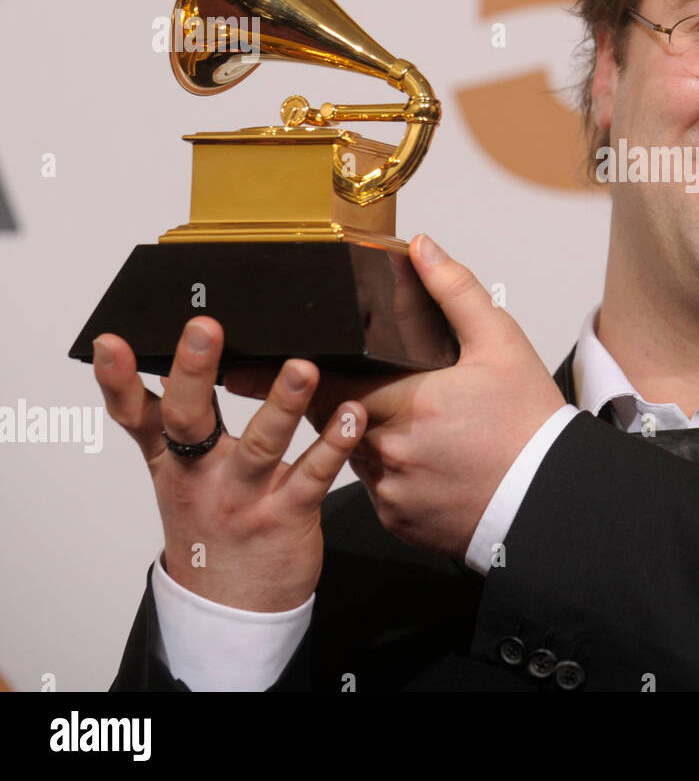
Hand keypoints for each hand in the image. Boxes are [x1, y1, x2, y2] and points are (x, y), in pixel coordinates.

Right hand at [94, 319, 365, 610]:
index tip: (111, 342)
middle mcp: (202, 475)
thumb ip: (178, 423)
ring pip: (262, 444)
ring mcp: (244, 496)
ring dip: (283, 403)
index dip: (118, 380)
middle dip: (195, 372)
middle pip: (191, 420)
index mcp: (172, 460)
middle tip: (204, 328)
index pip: (137, 415)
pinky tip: (353, 414)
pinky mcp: (287, 514)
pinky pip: (314, 474)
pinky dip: (335, 443)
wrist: (231, 606)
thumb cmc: (211, 527)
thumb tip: (180, 361)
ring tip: (301, 367)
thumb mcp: (181, 476)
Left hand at [226, 236, 568, 560]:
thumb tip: (421, 249)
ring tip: (414, 426)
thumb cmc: (529, 423)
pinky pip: (376, 490)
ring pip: (355, 455)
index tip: (255, 369)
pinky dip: (390, 472)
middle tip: (373, 391)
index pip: (328, 381)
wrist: (551, 498)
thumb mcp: (501, 343)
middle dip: (345, 400)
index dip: (296, 372)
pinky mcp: (399, 523)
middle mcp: (389, 451)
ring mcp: (390, 493)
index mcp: (407, 403)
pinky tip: (427, 461)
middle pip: (338, 418)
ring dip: (368, 436)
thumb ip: (454, 291)